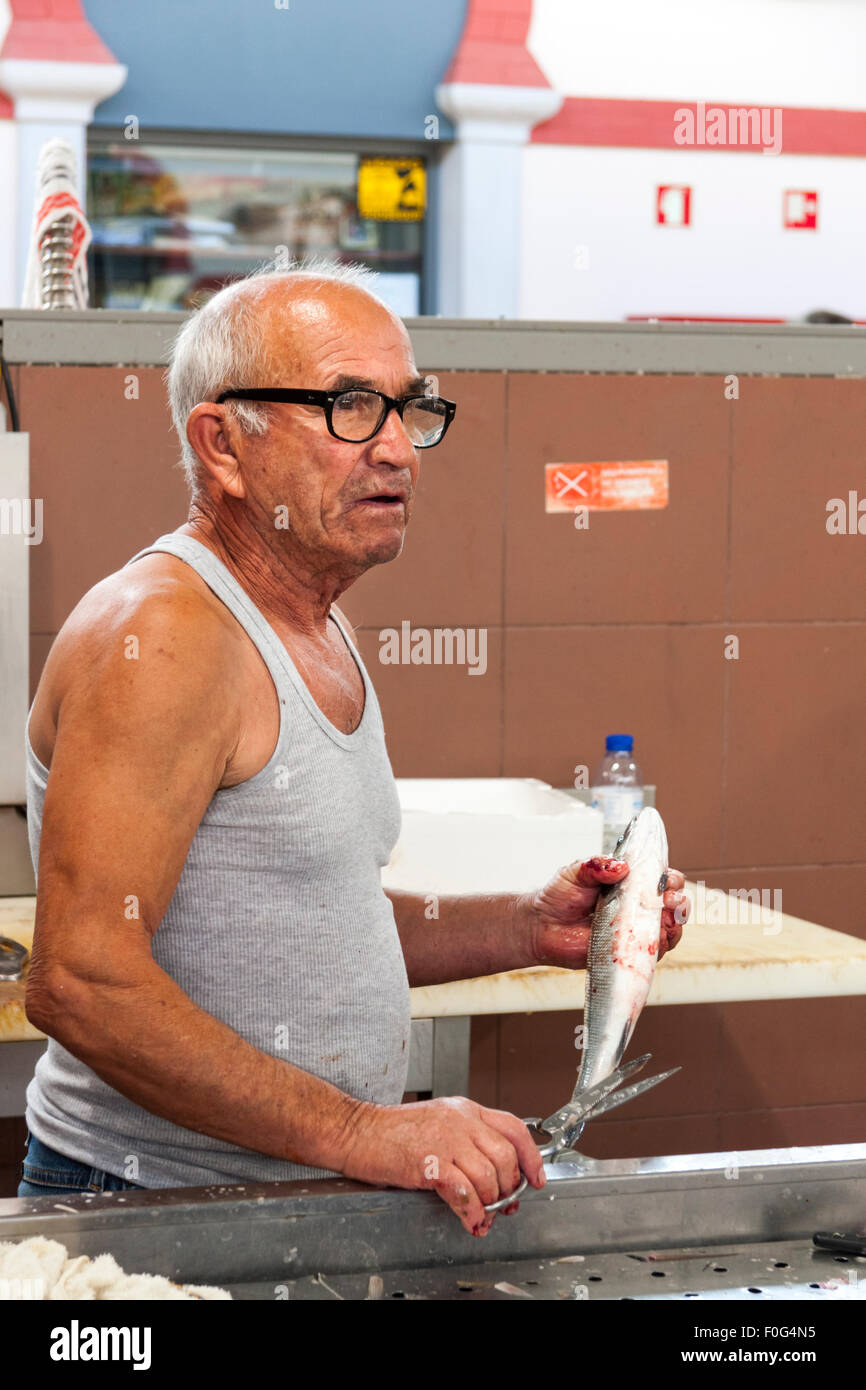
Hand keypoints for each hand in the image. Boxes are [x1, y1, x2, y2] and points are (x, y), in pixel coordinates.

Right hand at [340, 1096, 545, 1235]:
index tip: (536, 1179)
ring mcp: (445, 1139)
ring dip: (490, 1204)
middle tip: (503, 1206)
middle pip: (506, 1156)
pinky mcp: (428, 1162)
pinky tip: (470, 1221)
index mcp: (466, 1110)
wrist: (357, 1131)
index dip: (532, 1157)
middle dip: (510, 1188)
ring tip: (482, 1216)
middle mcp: (461, 1121)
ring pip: (489, 1176)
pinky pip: (464, 1192)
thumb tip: (495, 1174)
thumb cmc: (392, 1132)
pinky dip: (472, 1212)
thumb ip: (467, 1139)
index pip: (514, 1128)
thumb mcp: (439, 1122)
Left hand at [526, 856, 689, 968]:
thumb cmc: (560, 896)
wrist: (542, 926)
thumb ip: (597, 866)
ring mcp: (636, 930)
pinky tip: (658, 939)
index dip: (671, 878)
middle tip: (668, 901)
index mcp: (630, 883)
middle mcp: (638, 906)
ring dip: (675, 924)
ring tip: (666, 920)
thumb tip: (620, 867)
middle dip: (679, 901)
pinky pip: (654, 952)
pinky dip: (662, 946)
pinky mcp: (629, 952)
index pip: (662, 878)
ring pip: (671, 928)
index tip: (666, 880)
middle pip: (675, 903)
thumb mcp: (576, 871)